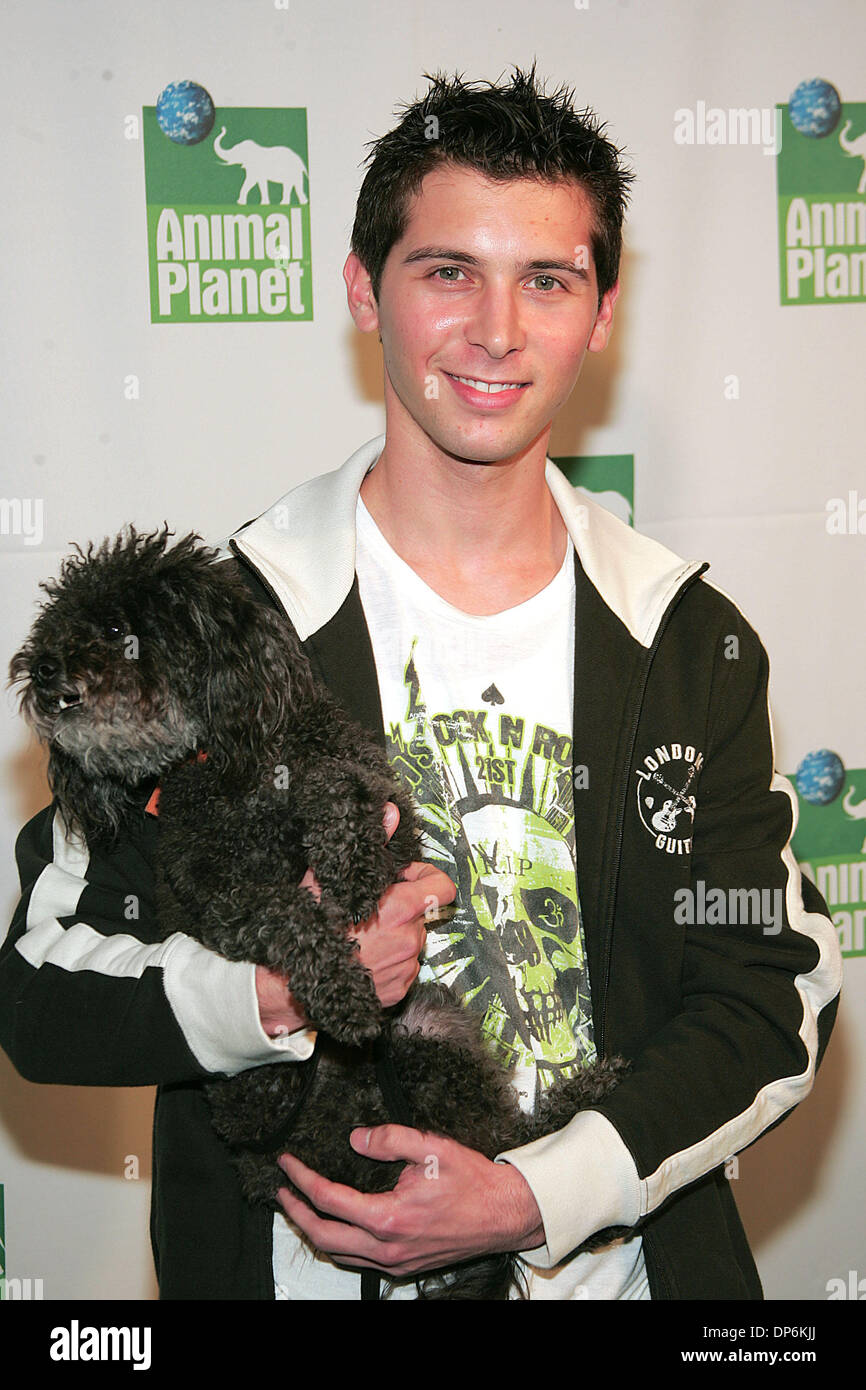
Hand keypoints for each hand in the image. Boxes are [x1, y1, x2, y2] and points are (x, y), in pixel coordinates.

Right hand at [256, 802, 455, 1031]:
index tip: (404, 878)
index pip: (442, 887)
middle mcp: (409, 940)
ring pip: (412, 942)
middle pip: (421, 914)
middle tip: (370, 909)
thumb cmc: (309, 928)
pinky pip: (404, 969)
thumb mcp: (332, 880)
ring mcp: (405, 969)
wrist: (291, 983)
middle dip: (402, 909)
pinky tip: (363, 959)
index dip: (426, 877)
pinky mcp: (398, 991)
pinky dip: (390, 962)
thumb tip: (392, 810)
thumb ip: (371, 845)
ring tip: (362, 938)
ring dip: (396, 936)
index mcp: (399, 909)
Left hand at [276, 1125, 544, 1277]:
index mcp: (389, 1217)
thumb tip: (356, 1139)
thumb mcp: (431, 1147)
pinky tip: (337, 1227)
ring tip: (300, 1208)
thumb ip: (389, 1140)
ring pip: (338, 1254)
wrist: (504, 1214)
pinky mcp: (404, 1267)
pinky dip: (338, 1244)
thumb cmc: (472, 1182)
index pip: (328, 1199)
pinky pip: (358, 1261)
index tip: (287, 1163)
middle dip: (295, 1212)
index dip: (301, 1179)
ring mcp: (395, 1262)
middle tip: (282, 1190)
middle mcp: (387, 1247)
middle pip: (322, 1236)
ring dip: (313, 1231)